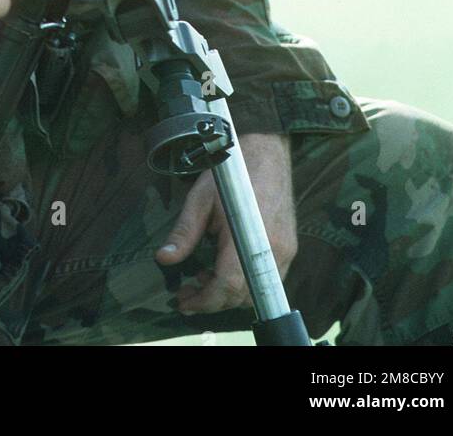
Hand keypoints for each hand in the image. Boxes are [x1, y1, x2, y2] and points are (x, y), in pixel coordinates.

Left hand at [156, 133, 296, 313]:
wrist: (266, 151)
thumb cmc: (232, 173)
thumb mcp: (200, 200)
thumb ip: (184, 233)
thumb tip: (164, 259)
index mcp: (247, 237)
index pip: (228, 286)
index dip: (204, 300)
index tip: (184, 302)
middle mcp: (272, 250)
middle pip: (242, 295)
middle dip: (212, 300)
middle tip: (187, 293)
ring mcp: (284, 251)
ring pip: (255, 291)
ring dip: (227, 293)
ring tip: (202, 278)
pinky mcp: (288, 248)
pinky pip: (266, 279)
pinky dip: (244, 282)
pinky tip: (224, 268)